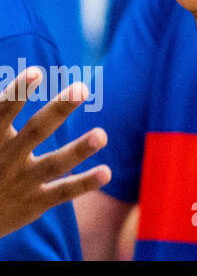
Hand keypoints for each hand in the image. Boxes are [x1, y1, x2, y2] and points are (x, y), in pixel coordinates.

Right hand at [0, 68, 109, 238]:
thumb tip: (8, 88)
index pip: (2, 112)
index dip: (17, 92)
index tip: (35, 72)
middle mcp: (6, 158)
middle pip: (36, 130)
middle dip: (58, 109)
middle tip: (82, 87)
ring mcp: (22, 182)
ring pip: (54, 164)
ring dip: (78, 149)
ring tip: (102, 135)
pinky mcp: (34, 203)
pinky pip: (62, 191)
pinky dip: (84, 183)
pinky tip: (107, 172)